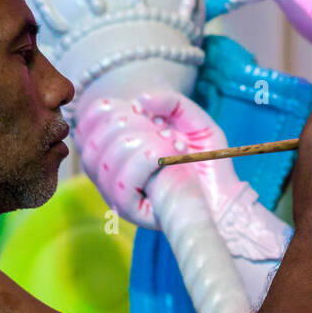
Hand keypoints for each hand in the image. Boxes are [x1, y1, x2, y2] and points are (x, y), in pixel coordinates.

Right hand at [75, 91, 225, 228]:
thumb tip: (138, 101)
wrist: (225, 193)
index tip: (141, 111)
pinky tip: (165, 160)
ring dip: (141, 142)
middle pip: (94, 141)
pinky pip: (120, 185)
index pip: (86, 124)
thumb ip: (169, 102)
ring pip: (105, 160)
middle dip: (130, 124)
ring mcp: (116, 193)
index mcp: (113, 148)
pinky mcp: (130, 211)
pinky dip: (144, 162)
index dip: (109, 109)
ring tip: (169, 144)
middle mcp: (108, 171)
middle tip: (162, 129)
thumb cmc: (205, 157)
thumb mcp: (192, 119)